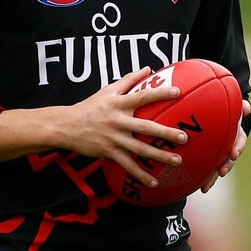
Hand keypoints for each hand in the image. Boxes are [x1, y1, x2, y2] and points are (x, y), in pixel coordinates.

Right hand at [0, 68, 188, 188]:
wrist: (66, 126)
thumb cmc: (91, 106)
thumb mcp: (108, 90)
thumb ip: (129, 80)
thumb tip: (148, 68)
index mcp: (119, 103)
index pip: (143, 96)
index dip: (160, 93)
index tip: (178, 91)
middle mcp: (118, 121)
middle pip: (146, 127)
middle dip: (165, 133)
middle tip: (183, 137)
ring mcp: (114, 138)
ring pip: (140, 149)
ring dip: (159, 156)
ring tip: (177, 161)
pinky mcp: (109, 152)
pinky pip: (128, 165)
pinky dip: (141, 175)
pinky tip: (154, 182)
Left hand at [200, 100, 250, 192]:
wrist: (210, 116)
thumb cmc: (221, 109)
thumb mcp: (229, 106)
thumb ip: (237, 106)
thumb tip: (247, 107)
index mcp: (235, 132)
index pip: (240, 140)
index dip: (237, 147)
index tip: (233, 153)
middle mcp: (229, 144)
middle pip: (229, 157)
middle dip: (226, 165)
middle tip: (222, 171)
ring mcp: (220, 153)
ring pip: (219, 166)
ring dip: (214, 176)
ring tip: (208, 185)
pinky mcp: (210, 159)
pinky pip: (209, 170)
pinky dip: (207, 180)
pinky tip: (203, 189)